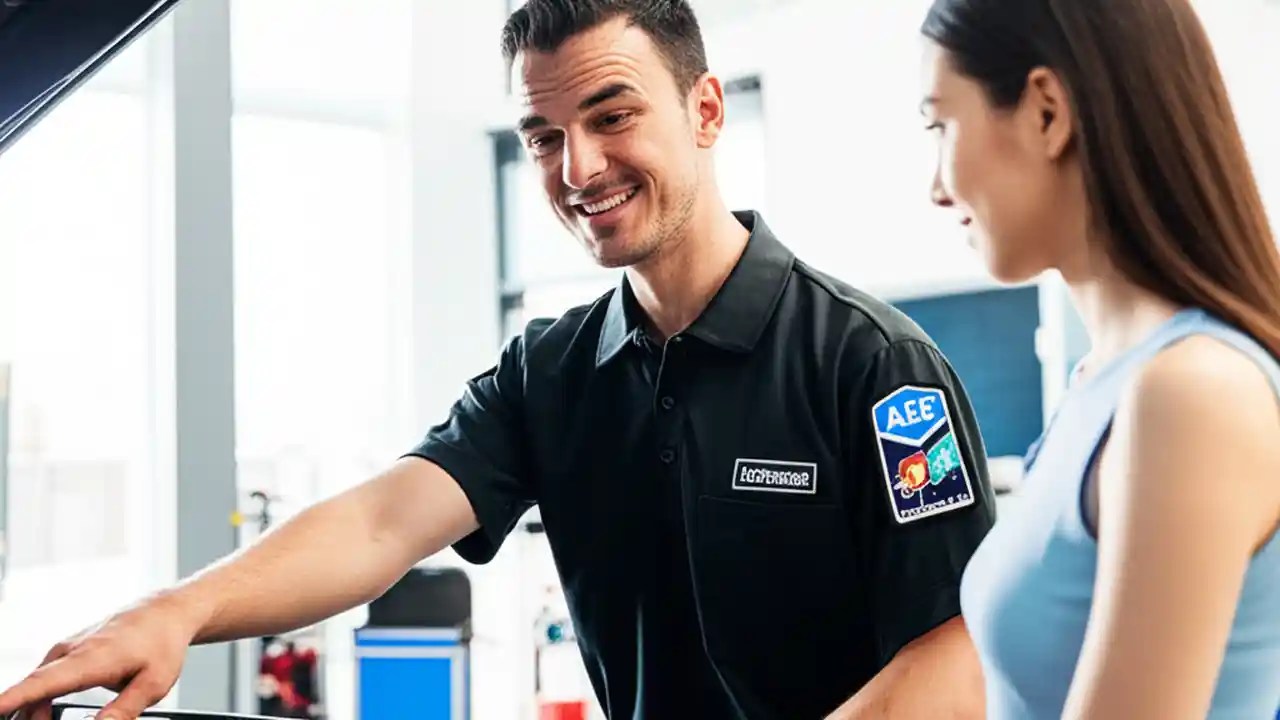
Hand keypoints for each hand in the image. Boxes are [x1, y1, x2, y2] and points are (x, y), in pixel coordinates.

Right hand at [0, 595, 202, 719]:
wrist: (166, 613)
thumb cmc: (162, 644)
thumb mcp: (154, 684)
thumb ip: (124, 710)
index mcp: (91, 658)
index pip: (41, 683)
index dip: (12, 699)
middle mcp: (72, 651)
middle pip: (32, 688)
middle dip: (22, 715)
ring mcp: (67, 649)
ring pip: (36, 684)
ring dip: (33, 710)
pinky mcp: (68, 651)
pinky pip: (44, 677)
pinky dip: (39, 697)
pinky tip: (44, 715)